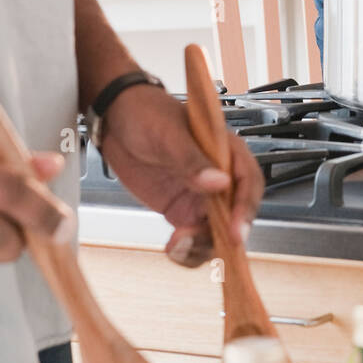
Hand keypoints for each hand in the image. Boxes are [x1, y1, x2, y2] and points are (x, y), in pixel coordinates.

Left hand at [98, 86, 264, 265]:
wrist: (114, 120)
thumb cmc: (146, 113)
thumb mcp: (168, 134)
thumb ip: (191, 159)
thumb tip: (218, 182)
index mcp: (224, 150)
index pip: (248, 181)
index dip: (245, 207)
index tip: (236, 230)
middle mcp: (218, 176)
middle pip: (236, 212)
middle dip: (225, 235)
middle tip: (202, 244)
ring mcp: (200, 195)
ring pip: (217, 230)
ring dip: (203, 246)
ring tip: (178, 247)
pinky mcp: (181, 210)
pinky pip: (194, 236)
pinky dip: (188, 249)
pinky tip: (173, 249)